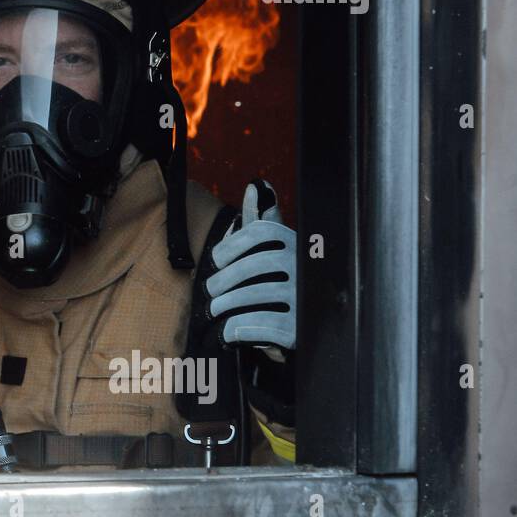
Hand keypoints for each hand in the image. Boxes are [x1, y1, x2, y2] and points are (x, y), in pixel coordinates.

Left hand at [206, 180, 295, 360]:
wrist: (300, 328)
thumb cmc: (276, 280)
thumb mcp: (270, 249)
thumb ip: (261, 219)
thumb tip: (256, 186)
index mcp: (295, 245)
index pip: (263, 232)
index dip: (234, 243)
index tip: (216, 258)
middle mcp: (305, 268)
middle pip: (257, 264)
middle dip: (225, 278)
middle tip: (210, 290)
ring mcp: (306, 300)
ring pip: (258, 294)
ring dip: (227, 303)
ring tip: (215, 309)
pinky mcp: (301, 330)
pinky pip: (264, 325)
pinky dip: (239, 327)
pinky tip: (230, 331)